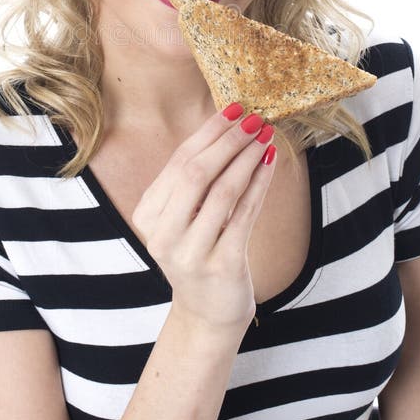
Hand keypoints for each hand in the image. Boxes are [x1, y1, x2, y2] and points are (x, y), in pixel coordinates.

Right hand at [131, 105, 276, 332]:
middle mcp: (163, 234)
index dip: (209, 132)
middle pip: (197, 173)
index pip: (179, 162)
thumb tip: (230, 124)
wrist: (207, 311)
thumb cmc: (199, 249)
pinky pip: (244, 215)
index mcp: (148, 213)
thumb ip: (195, 178)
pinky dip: (259, 184)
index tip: (234, 108)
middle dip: (229, 141)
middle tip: (255, 119)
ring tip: (266, 136)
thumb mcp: (185, 214)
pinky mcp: (221, 267)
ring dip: (247, 159)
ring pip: (223, 192)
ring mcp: (190, 253)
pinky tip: (271, 164)